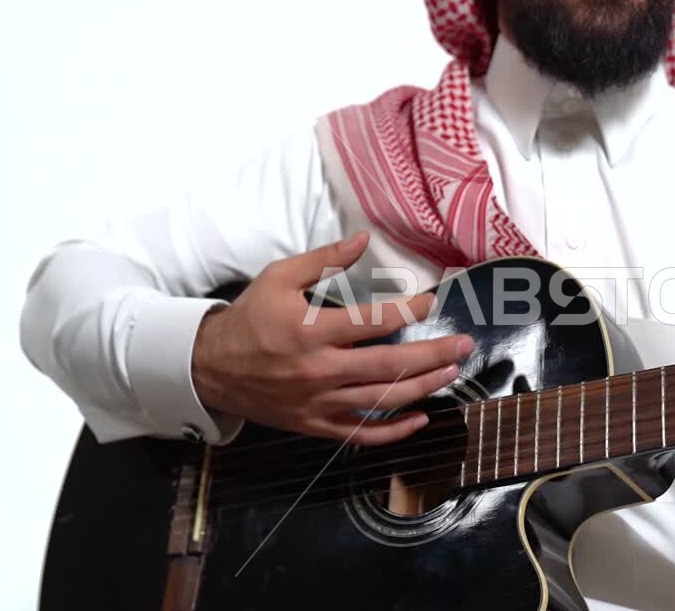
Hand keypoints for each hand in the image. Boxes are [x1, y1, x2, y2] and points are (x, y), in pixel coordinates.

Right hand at [191, 232, 474, 443]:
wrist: (210, 367)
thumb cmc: (249, 318)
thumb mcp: (280, 278)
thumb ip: (324, 260)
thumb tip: (364, 239)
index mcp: (311, 331)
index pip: (374, 321)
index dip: (410, 309)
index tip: (433, 300)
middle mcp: (319, 370)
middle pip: (388, 365)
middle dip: (433, 355)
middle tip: (464, 344)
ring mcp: (318, 402)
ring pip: (381, 401)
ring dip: (422, 388)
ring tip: (451, 373)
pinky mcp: (315, 425)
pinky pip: (361, 434)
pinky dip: (393, 432)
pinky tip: (420, 420)